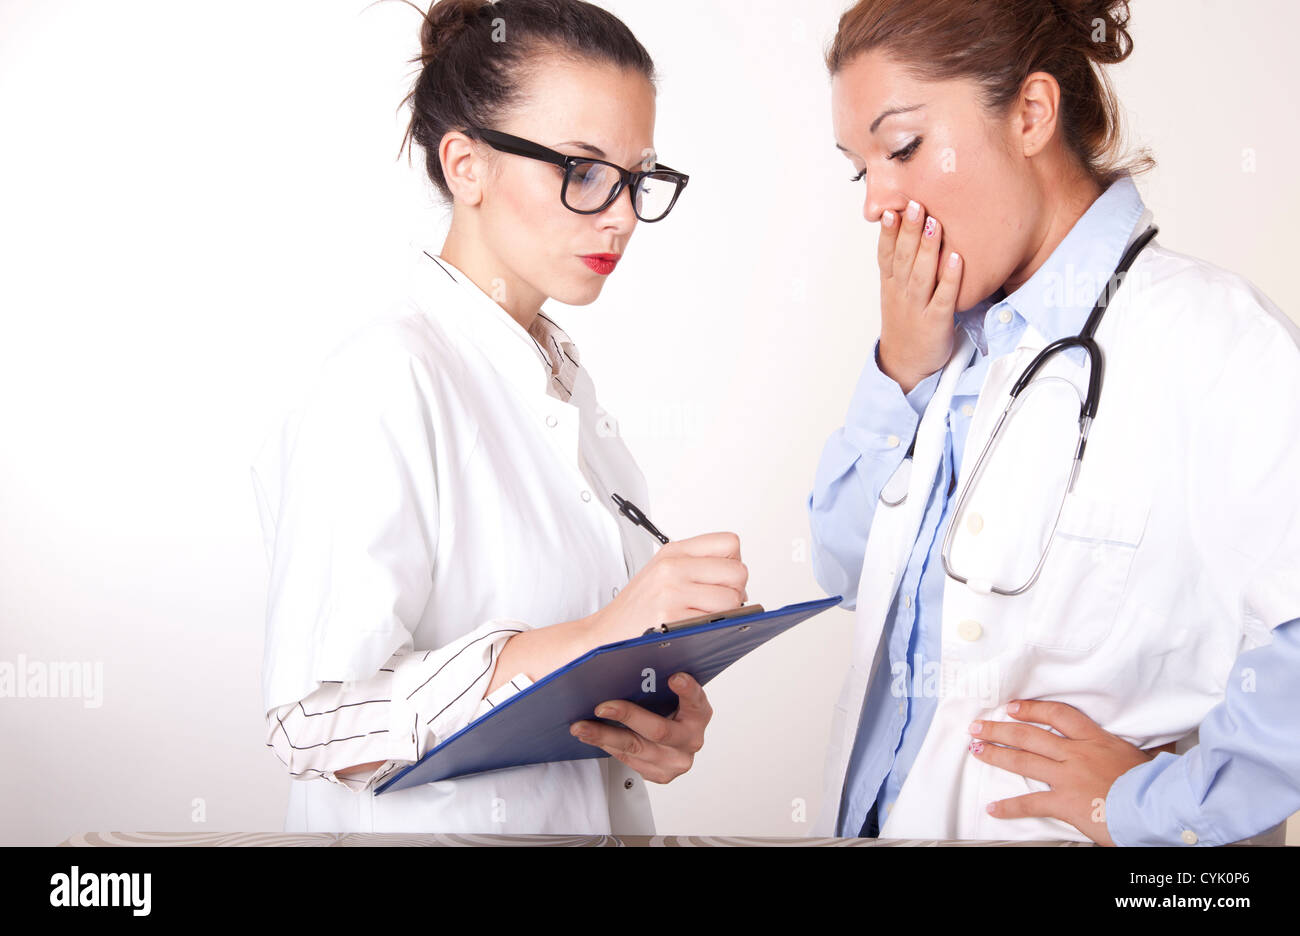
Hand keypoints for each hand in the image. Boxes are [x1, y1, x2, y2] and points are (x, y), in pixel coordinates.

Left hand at [569, 672, 711, 782]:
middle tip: (603, 707)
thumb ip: (657, 679)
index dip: (687, 689)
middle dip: (627, 716)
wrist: (671, 744)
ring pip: (636, 748)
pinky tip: (591, 735)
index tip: (674, 677)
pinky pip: (628, 759)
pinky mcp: (660, 773)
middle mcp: (690, 739)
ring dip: (604, 735)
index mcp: (698, 713)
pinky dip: (606, 745)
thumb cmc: (667, 710)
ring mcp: (676, 760)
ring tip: (582, 726)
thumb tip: (630, 655)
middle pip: (659, 730)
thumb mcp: (668, 692)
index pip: (696, 700)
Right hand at [584, 532, 747, 645]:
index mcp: (673, 551)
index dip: (733, 564)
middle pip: (738, 572)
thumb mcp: (662, 571)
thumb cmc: (637, 608)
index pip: (730, 543)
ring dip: (726, 614)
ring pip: (732, 599)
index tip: (721, 580)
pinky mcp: (672, 617)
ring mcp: (672, 592)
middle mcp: (673, 567)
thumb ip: (696, 565)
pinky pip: (716, 621)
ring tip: (703, 618)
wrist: (604, 634)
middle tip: (716, 603)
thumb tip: (738, 578)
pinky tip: (694, 629)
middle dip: (735, 592)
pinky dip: (712, 628)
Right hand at [876, 199, 963, 393]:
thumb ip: (900, 263)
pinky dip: (950, 279)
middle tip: (915, 204)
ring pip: (922, 275)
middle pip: (904, 259)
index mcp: (891, 285)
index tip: (889, 210)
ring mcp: (918, 308)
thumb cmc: (906, 323)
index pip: (886, 255)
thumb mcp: (895, 292)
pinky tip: (956, 259)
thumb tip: (907, 229)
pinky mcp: (936, 322)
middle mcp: (902, 294)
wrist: (907, 364)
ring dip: (928, 248)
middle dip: (909, 231)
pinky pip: (944, 298)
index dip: (887, 233)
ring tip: (934, 223)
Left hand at [968, 699, 1166, 846]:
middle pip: (1029, 734)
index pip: (1058, 715)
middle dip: (1000, 729)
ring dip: (995, 754)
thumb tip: (1161, 746)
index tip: (1012, 706)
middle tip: (978, 726)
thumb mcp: (1148, 758)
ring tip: (976, 750)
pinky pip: (1031, 803)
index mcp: (1095, 739)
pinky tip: (993, 808)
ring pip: (1023, 760)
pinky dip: (1010, 807)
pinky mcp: (1065, 802)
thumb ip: (1143, 750)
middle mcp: (1076, 753)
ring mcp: (1068, 777)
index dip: (1032, 709)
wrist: (1158, 807)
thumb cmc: (1156, 784)